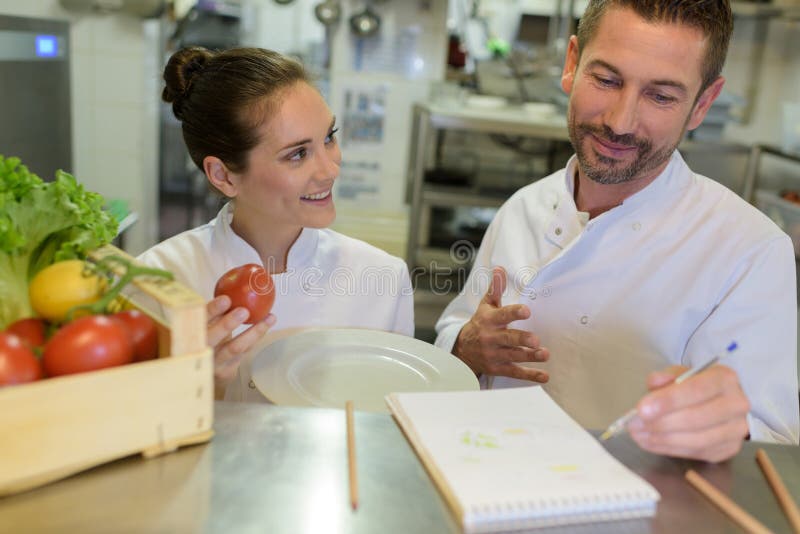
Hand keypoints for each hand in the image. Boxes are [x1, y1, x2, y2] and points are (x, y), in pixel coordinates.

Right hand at [206, 294, 275, 398]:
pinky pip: (245, 351)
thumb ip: (214, 311)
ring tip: (268, 318)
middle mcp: (197, 351)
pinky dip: (257, 336)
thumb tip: (234, 288)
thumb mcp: (205, 324)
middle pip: (211, 338)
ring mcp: (212, 364)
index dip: (211, 311)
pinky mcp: (226, 372)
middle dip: (227, 324)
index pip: (197, 321)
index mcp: (189, 334)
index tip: (226, 299)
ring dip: (253, 332)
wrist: (204, 371)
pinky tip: (268, 322)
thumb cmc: (207, 338)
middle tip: (244, 311)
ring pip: (235, 347)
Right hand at [453, 267, 548, 381]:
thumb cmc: (480, 323)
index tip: (526, 311)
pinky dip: (530, 376)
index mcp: (489, 320)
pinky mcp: (497, 368)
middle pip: (508, 339)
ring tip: (545, 354)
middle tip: (536, 340)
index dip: (514, 313)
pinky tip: (544, 376)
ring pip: (513, 356)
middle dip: (522, 340)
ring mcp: (494, 355)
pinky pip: (514, 373)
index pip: (502, 315)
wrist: (462, 349)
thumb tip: (500, 268)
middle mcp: (491, 338)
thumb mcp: (486, 305)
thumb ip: (495, 288)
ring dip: (529, 357)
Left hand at [628, 365, 749, 461]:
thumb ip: (666, 376)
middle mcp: (736, 404)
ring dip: (662, 439)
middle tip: (634, 424)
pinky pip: (695, 452)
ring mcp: (735, 430)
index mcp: (725, 379)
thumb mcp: (679, 373)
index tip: (641, 409)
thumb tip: (655, 382)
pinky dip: (668, 449)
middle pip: (696, 418)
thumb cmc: (694, 385)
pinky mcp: (728, 449)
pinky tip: (650, 442)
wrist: (716, 401)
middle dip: (661, 423)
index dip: (668, 401)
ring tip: (638, 434)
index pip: (696, 390)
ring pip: (696, 440)